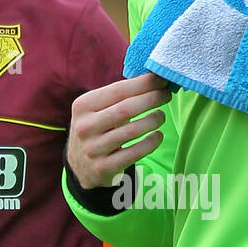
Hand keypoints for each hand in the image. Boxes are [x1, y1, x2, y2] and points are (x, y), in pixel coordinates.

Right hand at [66, 73, 170, 188]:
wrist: (80, 166)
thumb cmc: (98, 128)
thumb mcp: (97, 110)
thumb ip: (119, 95)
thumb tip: (154, 78)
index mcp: (82, 106)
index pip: (118, 90)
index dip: (143, 84)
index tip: (161, 79)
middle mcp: (84, 127)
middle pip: (126, 109)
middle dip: (151, 99)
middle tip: (167, 95)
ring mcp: (93, 149)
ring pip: (132, 131)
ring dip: (153, 120)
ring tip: (161, 116)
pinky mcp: (104, 168)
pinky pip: (134, 153)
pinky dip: (151, 142)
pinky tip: (158, 136)